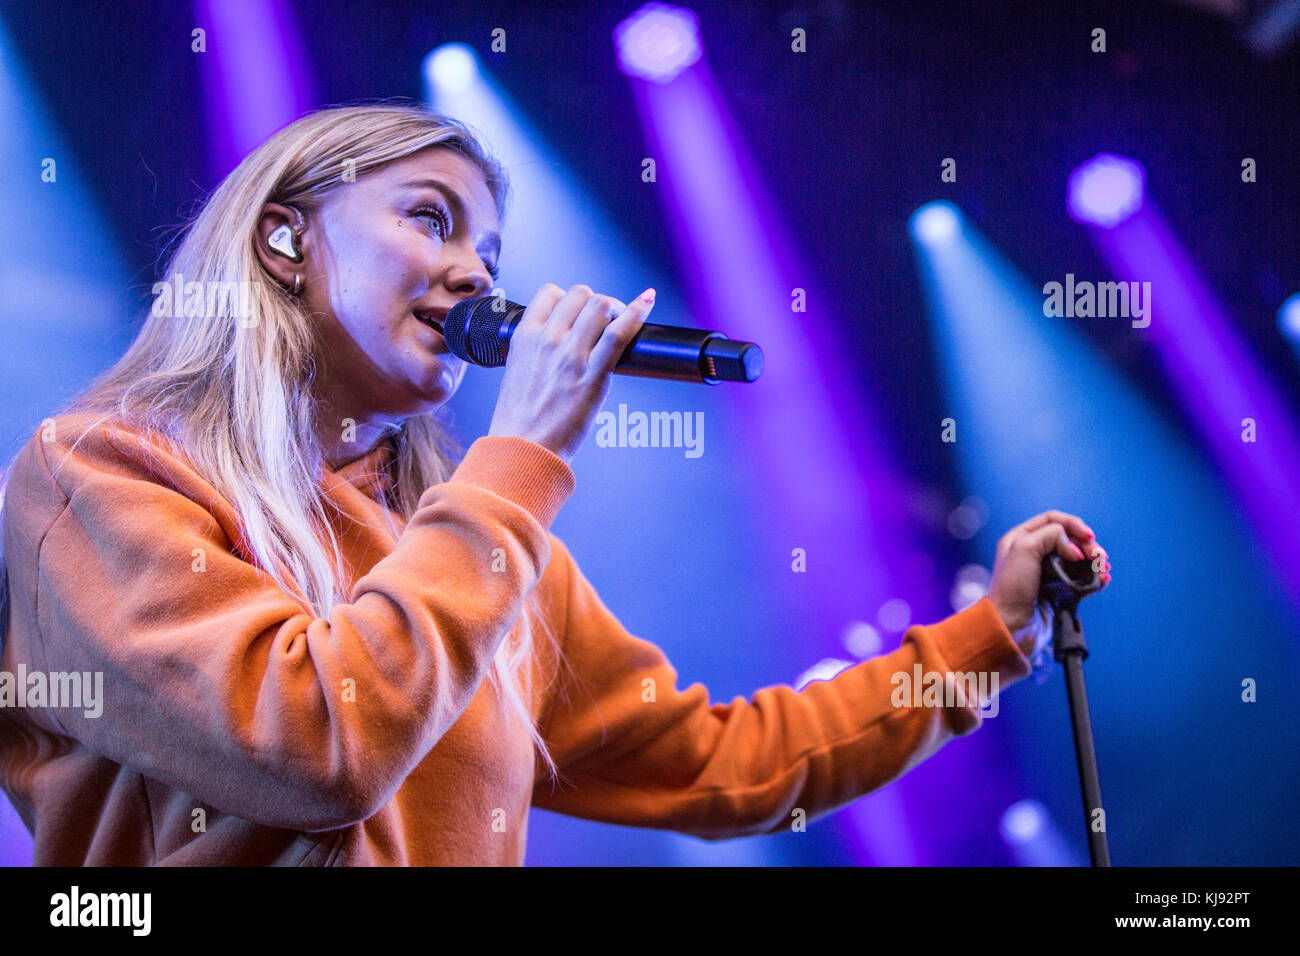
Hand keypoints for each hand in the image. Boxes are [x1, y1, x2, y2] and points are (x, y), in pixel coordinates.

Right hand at [487, 283, 655, 463]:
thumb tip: (558, 344)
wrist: (523, 449)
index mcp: (524, 337)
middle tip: (604, 321)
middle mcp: (547, 339)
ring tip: (619, 324)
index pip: (549, 292)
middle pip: (580, 294)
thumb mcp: (518, 372)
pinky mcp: (594, 373)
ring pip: (601, 305)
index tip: (577, 312)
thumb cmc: (520, 421)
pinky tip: (647, 302)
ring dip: (615, 309)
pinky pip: (620, 331)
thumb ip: (537, 352)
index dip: (568, 299)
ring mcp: (571, 354)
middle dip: (595, 303)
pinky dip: (638, 311)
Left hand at [986, 510, 1111, 657]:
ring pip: (1076, 559)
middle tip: (1099, 556)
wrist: (1010, 625)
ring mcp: (1045, 572)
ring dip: (1093, 561)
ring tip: (1104, 568)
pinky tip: (1101, 579)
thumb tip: (1074, 547)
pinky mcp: (1055, 591)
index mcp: (1020, 538)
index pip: (1053, 520)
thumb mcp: (1024, 549)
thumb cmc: (1010, 588)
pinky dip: (1092, 577)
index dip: (1074, 525)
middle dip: (1087, 545)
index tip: (1088, 537)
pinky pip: (1079, 578)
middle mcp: (1032, 552)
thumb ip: (1051, 536)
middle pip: (1068, 538)